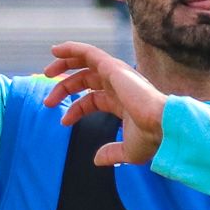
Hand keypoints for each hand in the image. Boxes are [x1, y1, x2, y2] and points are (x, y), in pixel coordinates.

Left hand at [41, 42, 166, 166]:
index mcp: (122, 101)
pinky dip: (72, 49)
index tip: (63, 122)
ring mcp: (116, 74)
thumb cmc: (151, 139)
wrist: (162, 127)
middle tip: (47, 101)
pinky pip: (88, 52)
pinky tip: (56, 50)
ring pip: (85, 62)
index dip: (76, 109)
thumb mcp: (128, 151)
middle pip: (85, 80)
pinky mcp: (112, 67)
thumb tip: (97, 160)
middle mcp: (119, 85)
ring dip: (64, 64)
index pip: (93, 100)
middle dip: (65, 88)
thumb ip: (111, 153)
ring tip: (46, 71)